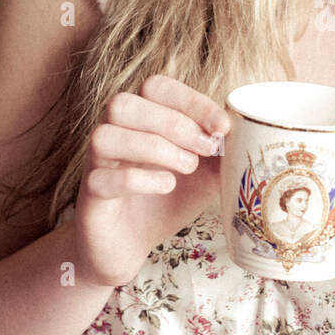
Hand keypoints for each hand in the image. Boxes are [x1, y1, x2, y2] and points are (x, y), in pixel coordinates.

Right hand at [72, 73, 231, 287]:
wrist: (132, 247)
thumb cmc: (167, 200)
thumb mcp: (205, 174)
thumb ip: (220, 150)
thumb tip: (243, 128)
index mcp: (141, 118)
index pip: (156, 87)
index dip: (191, 100)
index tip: (222, 126)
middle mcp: (113, 133)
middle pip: (124, 104)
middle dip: (173, 123)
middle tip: (205, 149)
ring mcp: (97, 164)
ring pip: (106, 135)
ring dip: (154, 147)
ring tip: (186, 168)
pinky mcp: (90, 196)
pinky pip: (102, 177)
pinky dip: (138, 178)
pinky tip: (166, 186)